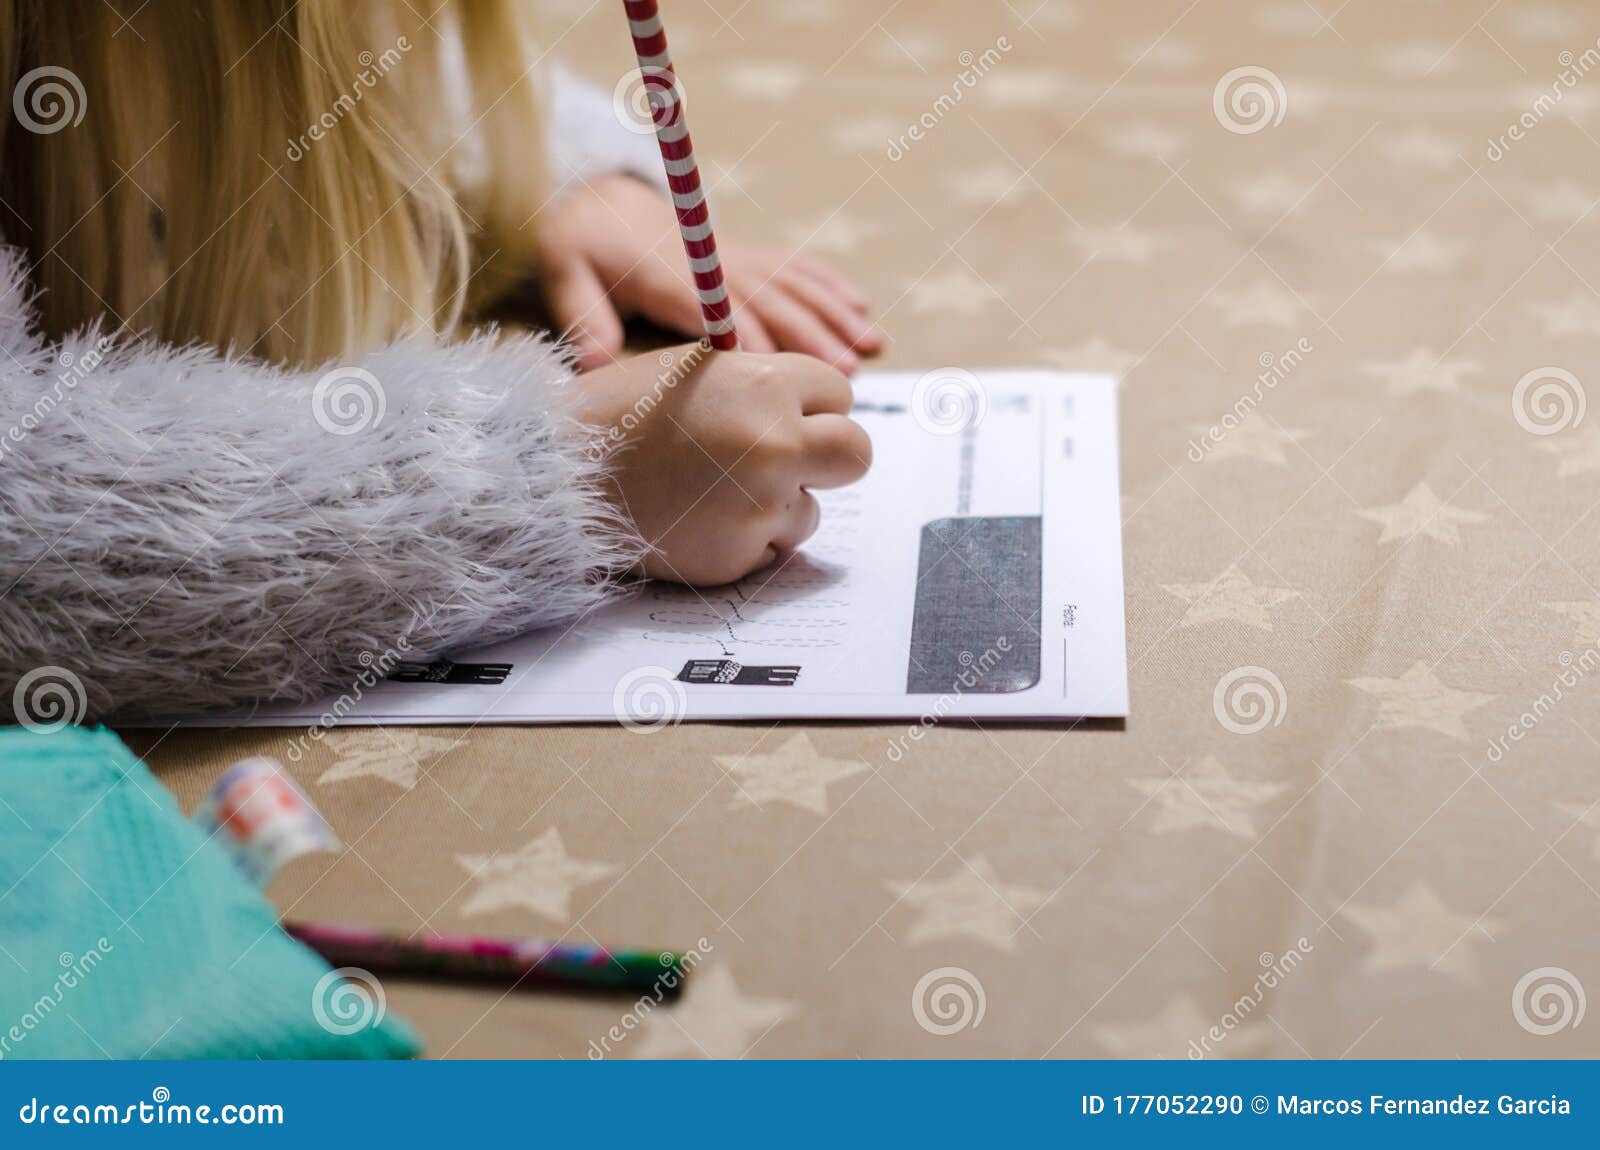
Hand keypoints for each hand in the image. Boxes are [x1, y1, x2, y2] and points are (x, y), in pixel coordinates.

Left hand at [536, 175, 883, 373]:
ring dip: (833, 316)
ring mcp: (738, 256)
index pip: (710, 303)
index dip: (741, 331)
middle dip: (808, 335)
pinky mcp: (751, 255)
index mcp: (666, 271)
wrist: (604, 203)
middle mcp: (712, 260)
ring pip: (794, 286)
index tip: (771, 365)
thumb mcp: (565, 276)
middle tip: (843, 373)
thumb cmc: (584, 249)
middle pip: (767, 299)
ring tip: (870, 347)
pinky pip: (798, 269)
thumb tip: (593, 362)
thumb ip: (584, 318)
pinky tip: (863, 310)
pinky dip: (831, 288)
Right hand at [579, 346, 871, 585]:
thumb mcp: (696, 372)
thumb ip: (762, 385)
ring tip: (712, 489)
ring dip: (777, 504)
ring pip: (811, 510)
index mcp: (766, 385)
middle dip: (831, 456)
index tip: (784, 412)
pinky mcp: (740, 555)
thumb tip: (816, 406)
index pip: (839, 393)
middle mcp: (776, 445)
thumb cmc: (622, 414)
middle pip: (856, 453)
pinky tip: (697, 518)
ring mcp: (761, 506)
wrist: (562, 477)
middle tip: (792, 460)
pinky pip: (769, 548)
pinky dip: (743, 538)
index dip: (811, 404)